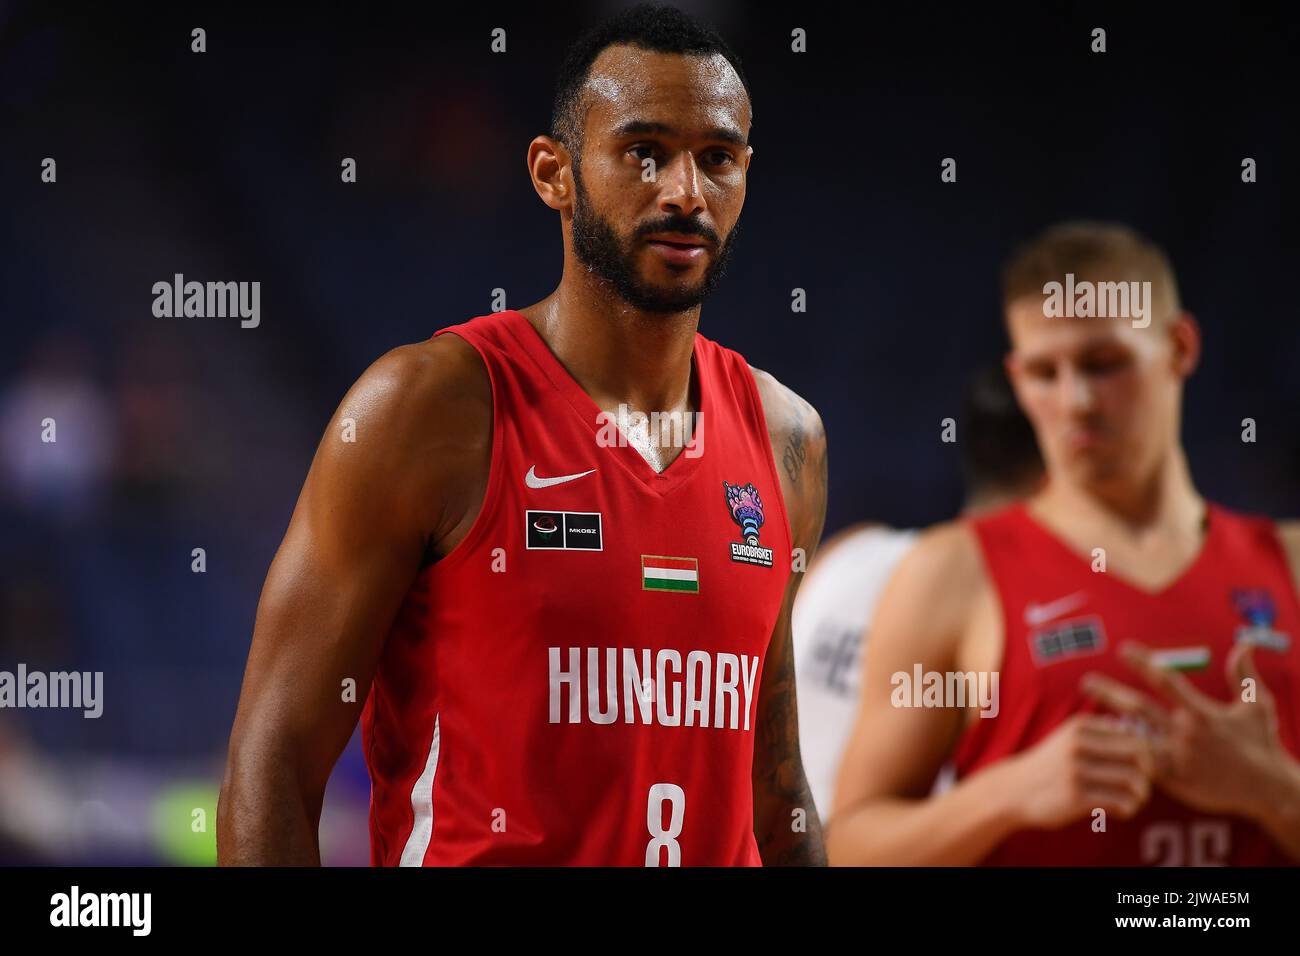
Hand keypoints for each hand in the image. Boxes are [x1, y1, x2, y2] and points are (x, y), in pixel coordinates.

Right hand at [1004, 712, 1154, 828]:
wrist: (1014, 789)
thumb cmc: (1051, 765)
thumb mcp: (1069, 738)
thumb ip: (1101, 733)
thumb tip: (1142, 733)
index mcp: (1079, 727)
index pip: (1133, 734)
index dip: (1147, 752)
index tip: (1142, 766)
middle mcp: (1078, 745)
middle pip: (1138, 755)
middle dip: (1148, 772)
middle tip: (1142, 783)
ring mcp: (1076, 772)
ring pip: (1133, 780)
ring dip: (1141, 794)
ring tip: (1134, 799)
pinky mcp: (1075, 797)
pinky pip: (1120, 803)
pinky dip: (1128, 809)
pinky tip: (1120, 810)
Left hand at [1081, 641, 1283, 818]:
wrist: (1268, 790)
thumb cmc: (1262, 745)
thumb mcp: (1258, 706)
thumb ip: (1244, 674)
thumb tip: (1245, 643)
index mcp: (1201, 712)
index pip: (1166, 680)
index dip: (1143, 663)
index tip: (1122, 649)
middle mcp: (1186, 733)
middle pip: (1140, 707)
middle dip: (1111, 693)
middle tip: (1085, 681)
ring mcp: (1178, 758)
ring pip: (1135, 738)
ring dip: (1110, 727)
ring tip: (1082, 721)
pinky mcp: (1175, 781)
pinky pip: (1142, 768)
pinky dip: (1124, 758)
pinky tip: (1103, 751)